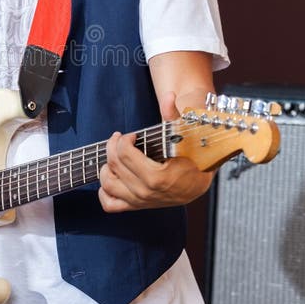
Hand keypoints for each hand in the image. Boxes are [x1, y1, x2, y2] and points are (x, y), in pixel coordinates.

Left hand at [98, 90, 212, 212]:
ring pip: (108, 184)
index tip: (132, 135)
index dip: (124, 139)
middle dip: (113, 146)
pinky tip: (112, 176)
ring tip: (116, 156)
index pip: (124, 154)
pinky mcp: (137, 206)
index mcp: (157, 177)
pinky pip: (110, 204)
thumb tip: (169, 97)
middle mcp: (146, 192)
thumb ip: (174, 116)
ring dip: (107, 166)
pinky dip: (104, 191)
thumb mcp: (186, 135)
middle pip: (114, 165)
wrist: (199, 180)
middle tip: (121, 139)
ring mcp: (140, 201)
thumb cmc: (193, 156)